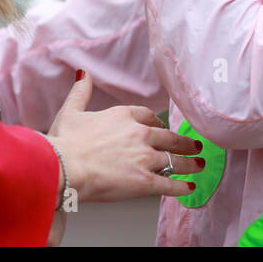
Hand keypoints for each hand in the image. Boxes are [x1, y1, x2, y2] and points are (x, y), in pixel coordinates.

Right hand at [47, 72, 203, 204]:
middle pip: (169, 138)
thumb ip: (81, 92)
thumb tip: (82, 73)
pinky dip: (182, 187)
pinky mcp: (145, 182)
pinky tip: (190, 188)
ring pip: (175, 160)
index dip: (157, 124)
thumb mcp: (71, 111)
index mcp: (123, 116)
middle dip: (184, 143)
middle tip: (195, 145)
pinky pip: (170, 184)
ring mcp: (144, 158)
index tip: (162, 128)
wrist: (63, 167)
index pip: (149, 117)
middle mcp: (139, 135)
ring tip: (198, 164)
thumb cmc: (65, 142)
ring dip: (189, 163)